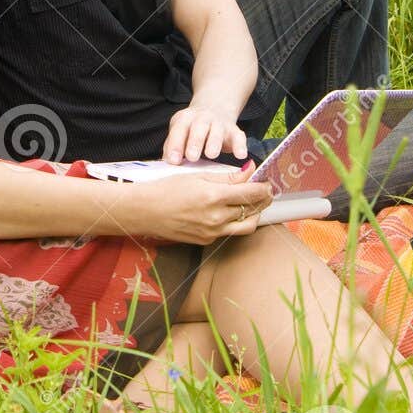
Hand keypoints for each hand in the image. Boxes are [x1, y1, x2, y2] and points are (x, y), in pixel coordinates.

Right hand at [130, 164, 270, 244]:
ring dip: (255, 214)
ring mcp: (212, 233)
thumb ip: (227, 176)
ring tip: (255, 204)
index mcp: (214, 197)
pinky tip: (232, 211)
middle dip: (264, 199)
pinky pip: (229, 232)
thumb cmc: (167, 188)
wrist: (144, 211)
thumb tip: (249, 170)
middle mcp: (216, 218)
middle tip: (266, 191)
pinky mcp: (206, 241)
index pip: (251, 193)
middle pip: (252, 210)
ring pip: (246, 226)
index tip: (268, 181)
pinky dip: (236, 221)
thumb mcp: (197, 175)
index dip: (264, 187)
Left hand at [163, 103, 248, 163]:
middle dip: (195, 142)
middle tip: (191, 157)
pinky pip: (239, 137)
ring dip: (214, 142)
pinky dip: (240, 145)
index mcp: (185, 119)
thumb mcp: (179, 132)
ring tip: (211, 155)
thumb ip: (172, 146)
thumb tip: (165, 164)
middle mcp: (203, 118)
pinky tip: (240, 155)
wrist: (215, 107)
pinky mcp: (234, 131)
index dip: (175, 145)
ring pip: (217, 131)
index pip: (179, 130)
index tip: (173, 161)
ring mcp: (220, 124)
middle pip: (198, 128)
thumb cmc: (192, 128)